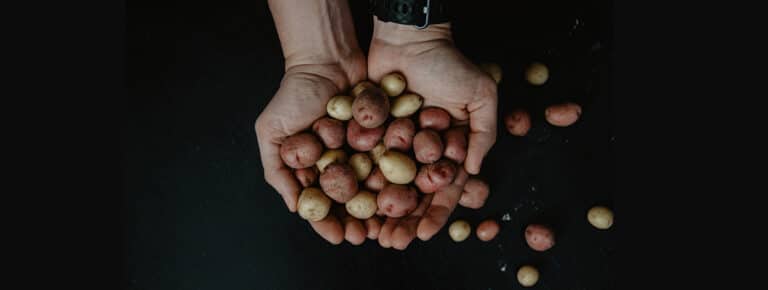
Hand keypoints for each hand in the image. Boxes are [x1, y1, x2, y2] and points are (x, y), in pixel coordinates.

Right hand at [259, 0, 382, 244]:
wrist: (326, 58)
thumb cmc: (294, 93)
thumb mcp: (271, 131)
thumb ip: (276, 170)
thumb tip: (296, 207)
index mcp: (312, 168)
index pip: (320, 203)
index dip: (328, 222)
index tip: (338, 237)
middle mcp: (339, 163)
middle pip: (350, 201)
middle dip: (358, 221)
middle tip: (368, 237)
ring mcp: (363, 150)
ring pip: (374, 186)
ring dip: (382, 207)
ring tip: (390, 224)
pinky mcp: (385, 135)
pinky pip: (393, 161)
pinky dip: (400, 178)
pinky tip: (408, 194)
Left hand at [367, 19, 497, 248]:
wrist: (409, 36)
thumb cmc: (449, 63)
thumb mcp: (480, 95)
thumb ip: (484, 134)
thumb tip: (474, 173)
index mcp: (449, 148)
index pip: (443, 188)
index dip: (436, 213)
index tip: (424, 233)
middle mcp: (421, 152)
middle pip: (412, 195)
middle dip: (404, 220)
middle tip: (393, 241)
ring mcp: (395, 144)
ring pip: (386, 186)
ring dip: (379, 211)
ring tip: (371, 232)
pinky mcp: (370, 134)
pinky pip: (364, 163)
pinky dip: (358, 185)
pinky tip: (350, 203)